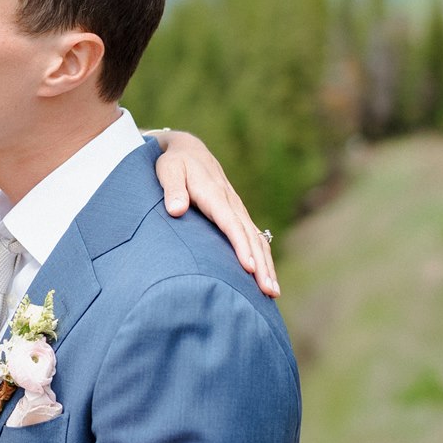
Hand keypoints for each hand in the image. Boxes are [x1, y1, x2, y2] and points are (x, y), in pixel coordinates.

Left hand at [151, 132, 279, 296]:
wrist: (188, 150)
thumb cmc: (175, 163)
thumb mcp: (169, 170)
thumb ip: (172, 189)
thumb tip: (176, 209)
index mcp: (215, 195)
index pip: (231, 224)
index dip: (241, 246)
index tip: (249, 268)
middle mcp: (231, 204)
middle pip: (250, 237)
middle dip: (262, 265)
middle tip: (269, 291)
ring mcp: (237, 210)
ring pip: (257, 239)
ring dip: (267, 265)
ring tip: (273, 292)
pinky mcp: (236, 215)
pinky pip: (254, 238)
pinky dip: (263, 257)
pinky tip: (267, 277)